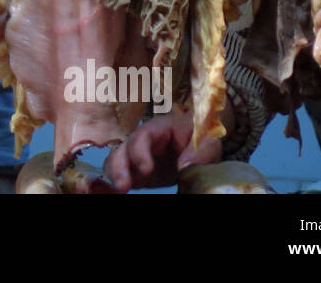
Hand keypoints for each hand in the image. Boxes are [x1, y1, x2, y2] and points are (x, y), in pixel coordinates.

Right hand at [103, 108, 222, 191]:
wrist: (197, 144)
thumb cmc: (200, 138)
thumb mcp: (207, 141)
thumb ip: (199, 152)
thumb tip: (184, 166)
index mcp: (158, 129)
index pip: (142, 136)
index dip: (139, 151)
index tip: (146, 169)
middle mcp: (141, 141)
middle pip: (122, 148)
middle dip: (118, 166)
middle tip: (123, 184)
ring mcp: (136, 156)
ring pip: (115, 161)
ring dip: (113, 174)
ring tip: (119, 189)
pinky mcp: (136, 172)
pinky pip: (120, 175)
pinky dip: (113, 182)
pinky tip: (115, 191)